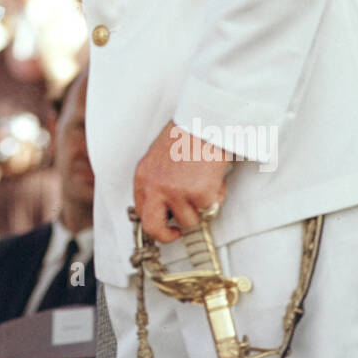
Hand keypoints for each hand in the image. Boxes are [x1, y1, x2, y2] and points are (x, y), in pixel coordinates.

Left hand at [133, 122, 232, 243]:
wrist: (205, 122)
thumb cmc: (185, 136)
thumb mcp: (158, 159)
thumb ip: (157, 182)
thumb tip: (163, 207)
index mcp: (143, 178)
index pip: (141, 212)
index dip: (154, 222)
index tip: (164, 225)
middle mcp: (156, 188)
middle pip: (154, 227)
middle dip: (167, 235)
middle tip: (177, 233)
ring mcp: (177, 193)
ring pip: (189, 220)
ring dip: (199, 208)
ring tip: (204, 183)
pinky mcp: (199, 195)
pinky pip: (210, 208)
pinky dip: (216, 196)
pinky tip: (214, 176)